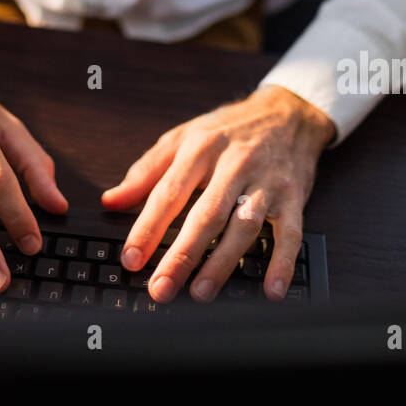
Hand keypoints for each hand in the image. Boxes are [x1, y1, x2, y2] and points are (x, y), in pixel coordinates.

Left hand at [100, 84, 334, 303]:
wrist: (286, 113)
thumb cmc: (228, 130)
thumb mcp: (183, 137)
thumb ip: (146, 171)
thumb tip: (111, 201)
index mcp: (201, 148)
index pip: (169, 193)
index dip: (148, 228)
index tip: (131, 259)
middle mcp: (234, 164)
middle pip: (206, 214)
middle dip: (182, 255)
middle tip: (161, 288)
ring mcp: (266, 181)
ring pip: (244, 225)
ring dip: (223, 262)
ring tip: (201, 293)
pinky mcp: (293, 197)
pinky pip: (290, 233)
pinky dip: (283, 263)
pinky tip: (271, 290)